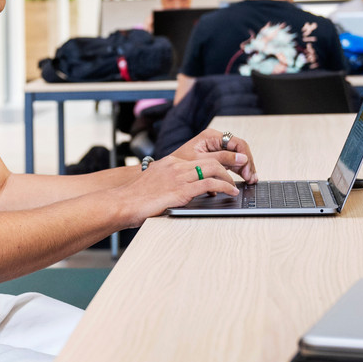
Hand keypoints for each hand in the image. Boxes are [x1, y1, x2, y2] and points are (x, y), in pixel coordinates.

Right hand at [118, 151, 242, 226]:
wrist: (123, 203)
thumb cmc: (135, 199)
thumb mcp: (154, 183)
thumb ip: (168, 182)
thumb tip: (181, 190)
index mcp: (171, 163)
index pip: (200, 158)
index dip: (217, 162)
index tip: (228, 167)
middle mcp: (176, 166)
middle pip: (211, 160)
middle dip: (229, 165)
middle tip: (240, 172)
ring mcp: (179, 177)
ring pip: (213, 169)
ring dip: (229, 178)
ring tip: (236, 186)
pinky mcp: (181, 190)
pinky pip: (209, 184)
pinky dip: (224, 187)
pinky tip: (230, 192)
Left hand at [170, 128, 257, 183]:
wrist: (165, 174)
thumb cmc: (179, 163)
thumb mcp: (202, 161)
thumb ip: (222, 158)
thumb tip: (242, 158)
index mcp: (212, 136)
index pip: (237, 144)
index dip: (246, 158)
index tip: (247, 171)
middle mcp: (215, 141)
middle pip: (239, 151)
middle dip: (247, 165)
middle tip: (251, 179)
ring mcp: (216, 149)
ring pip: (236, 158)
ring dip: (243, 170)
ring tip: (249, 181)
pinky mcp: (214, 159)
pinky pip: (229, 164)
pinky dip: (235, 173)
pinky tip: (238, 182)